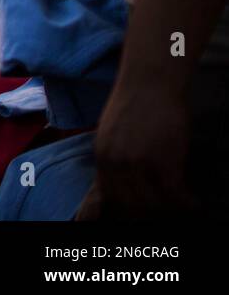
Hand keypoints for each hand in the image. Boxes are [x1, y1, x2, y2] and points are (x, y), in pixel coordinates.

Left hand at [75, 79, 196, 218]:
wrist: (149, 81)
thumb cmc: (134, 102)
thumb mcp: (110, 132)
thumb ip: (113, 156)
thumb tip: (119, 180)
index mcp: (101, 156)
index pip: (110, 196)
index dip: (128, 208)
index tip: (142, 212)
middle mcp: (116, 162)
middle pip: (131, 204)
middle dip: (148, 212)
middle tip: (164, 213)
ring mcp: (139, 163)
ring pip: (153, 203)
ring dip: (168, 209)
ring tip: (180, 208)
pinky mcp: (164, 160)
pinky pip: (175, 194)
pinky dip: (186, 202)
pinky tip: (193, 203)